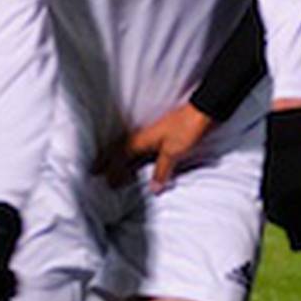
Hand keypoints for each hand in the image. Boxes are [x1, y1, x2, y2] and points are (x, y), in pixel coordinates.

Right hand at [92, 102, 213, 190]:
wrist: (204, 111)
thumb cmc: (187, 129)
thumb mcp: (173, 152)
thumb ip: (161, 170)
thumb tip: (152, 189)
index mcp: (142, 139)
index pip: (119, 155)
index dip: (108, 166)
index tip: (96, 175)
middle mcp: (145, 136)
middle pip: (121, 149)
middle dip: (108, 160)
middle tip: (96, 170)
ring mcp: (155, 135)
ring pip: (131, 148)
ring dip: (121, 158)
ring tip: (113, 168)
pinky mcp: (165, 136)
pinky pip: (144, 149)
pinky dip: (136, 156)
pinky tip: (140, 160)